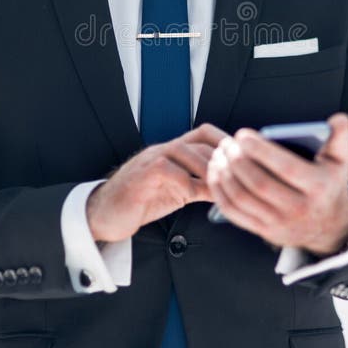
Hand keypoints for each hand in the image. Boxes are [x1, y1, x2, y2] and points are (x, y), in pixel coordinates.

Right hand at [85, 123, 226, 241]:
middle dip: (222, 158)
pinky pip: (168, 171)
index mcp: (173, 152)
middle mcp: (163, 150)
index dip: (225, 140)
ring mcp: (151, 160)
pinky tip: (191, 196)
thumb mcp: (177, 193)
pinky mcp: (141, 175)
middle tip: (237, 176)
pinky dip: (184, 183)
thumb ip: (199, 186)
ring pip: (185, 150)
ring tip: (218, 185)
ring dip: (206, 168)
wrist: (104, 214)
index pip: (204, 133)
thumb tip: (228, 189)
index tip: (243, 155)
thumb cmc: (140, 202)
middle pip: (199, 141)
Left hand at [206, 113, 347, 254]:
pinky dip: (220, 192)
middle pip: (259, 184)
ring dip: (224, 175)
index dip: (261, 151)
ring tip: (218, 154)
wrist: (330, 227)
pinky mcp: (264, 231)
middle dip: (237, 161)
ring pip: (243, 199)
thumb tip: (339, 118)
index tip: (242, 135)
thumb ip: (340, 137)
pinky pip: (235, 213)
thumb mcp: (340, 161)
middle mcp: (299, 208)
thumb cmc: (329, 184)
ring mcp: (279, 223)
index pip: (285, 168)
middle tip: (226, 143)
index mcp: (318, 187)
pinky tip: (216, 173)